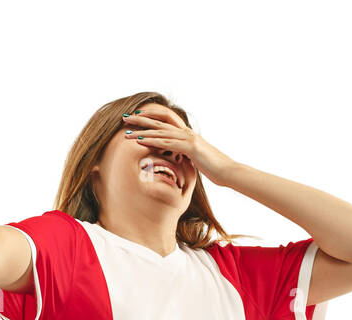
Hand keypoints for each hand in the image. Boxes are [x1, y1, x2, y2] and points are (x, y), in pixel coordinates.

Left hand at [119, 106, 238, 186]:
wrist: (227, 171)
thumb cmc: (213, 168)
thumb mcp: (195, 160)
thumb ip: (184, 155)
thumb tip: (177, 158)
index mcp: (186, 133)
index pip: (165, 120)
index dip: (150, 117)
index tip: (135, 117)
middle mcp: (186, 132)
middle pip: (159, 121)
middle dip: (140, 119)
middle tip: (124, 117)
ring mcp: (188, 138)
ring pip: (160, 131)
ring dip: (141, 131)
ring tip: (126, 132)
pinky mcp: (190, 147)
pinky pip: (167, 142)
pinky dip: (152, 140)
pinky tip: (140, 141)